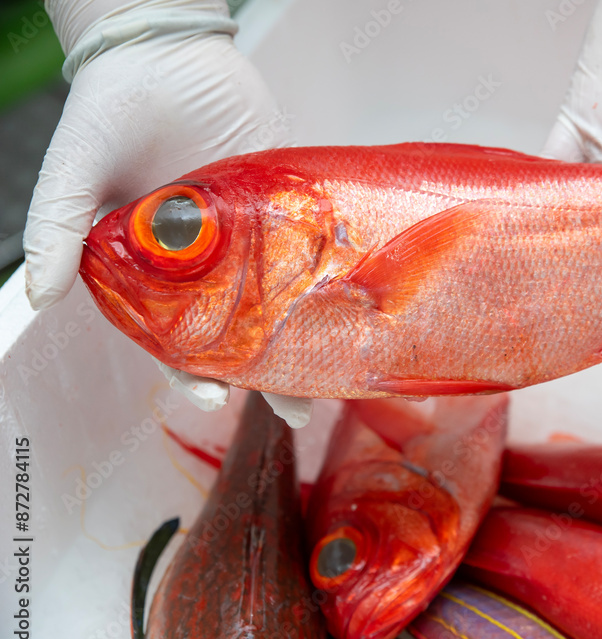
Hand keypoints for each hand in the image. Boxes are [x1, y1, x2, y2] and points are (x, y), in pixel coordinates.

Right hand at [27, 0, 311, 426]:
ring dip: (304, 340)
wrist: (166, 52)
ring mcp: (250, 236)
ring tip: (334, 376)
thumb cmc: (111, 108)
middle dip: (263, 376)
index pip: (173, 338)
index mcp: (154, 270)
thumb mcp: (74, 167)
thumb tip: (36, 295)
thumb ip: (56, 225)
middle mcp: (206, 262)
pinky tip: (351, 309)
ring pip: (281, 303)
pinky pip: (310, 250)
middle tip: (296, 409)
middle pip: (237, 333)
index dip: (192, 373)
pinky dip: (328, 280)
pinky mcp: (284, 204)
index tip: (216, 399)